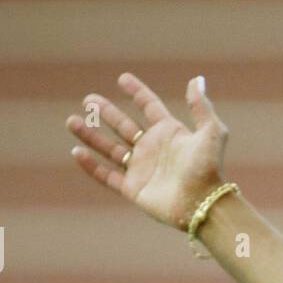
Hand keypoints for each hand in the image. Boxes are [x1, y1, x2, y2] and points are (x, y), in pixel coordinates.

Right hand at [66, 73, 228, 228]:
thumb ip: (201, 106)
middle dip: (106, 112)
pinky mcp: (133, 189)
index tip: (122, 79)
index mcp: (169, 133)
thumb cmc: (209, 168)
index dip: (137, 92)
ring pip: (110, 149)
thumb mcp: (211, 132)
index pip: (149, 106)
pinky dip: (91, 165)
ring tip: (72, 121)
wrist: (203, 203)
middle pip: (124, 126)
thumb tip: (196, 79)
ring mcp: (141, 169)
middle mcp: (153, 149)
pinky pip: (107, 176)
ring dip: (91, 135)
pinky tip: (76, 152)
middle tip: (88, 99)